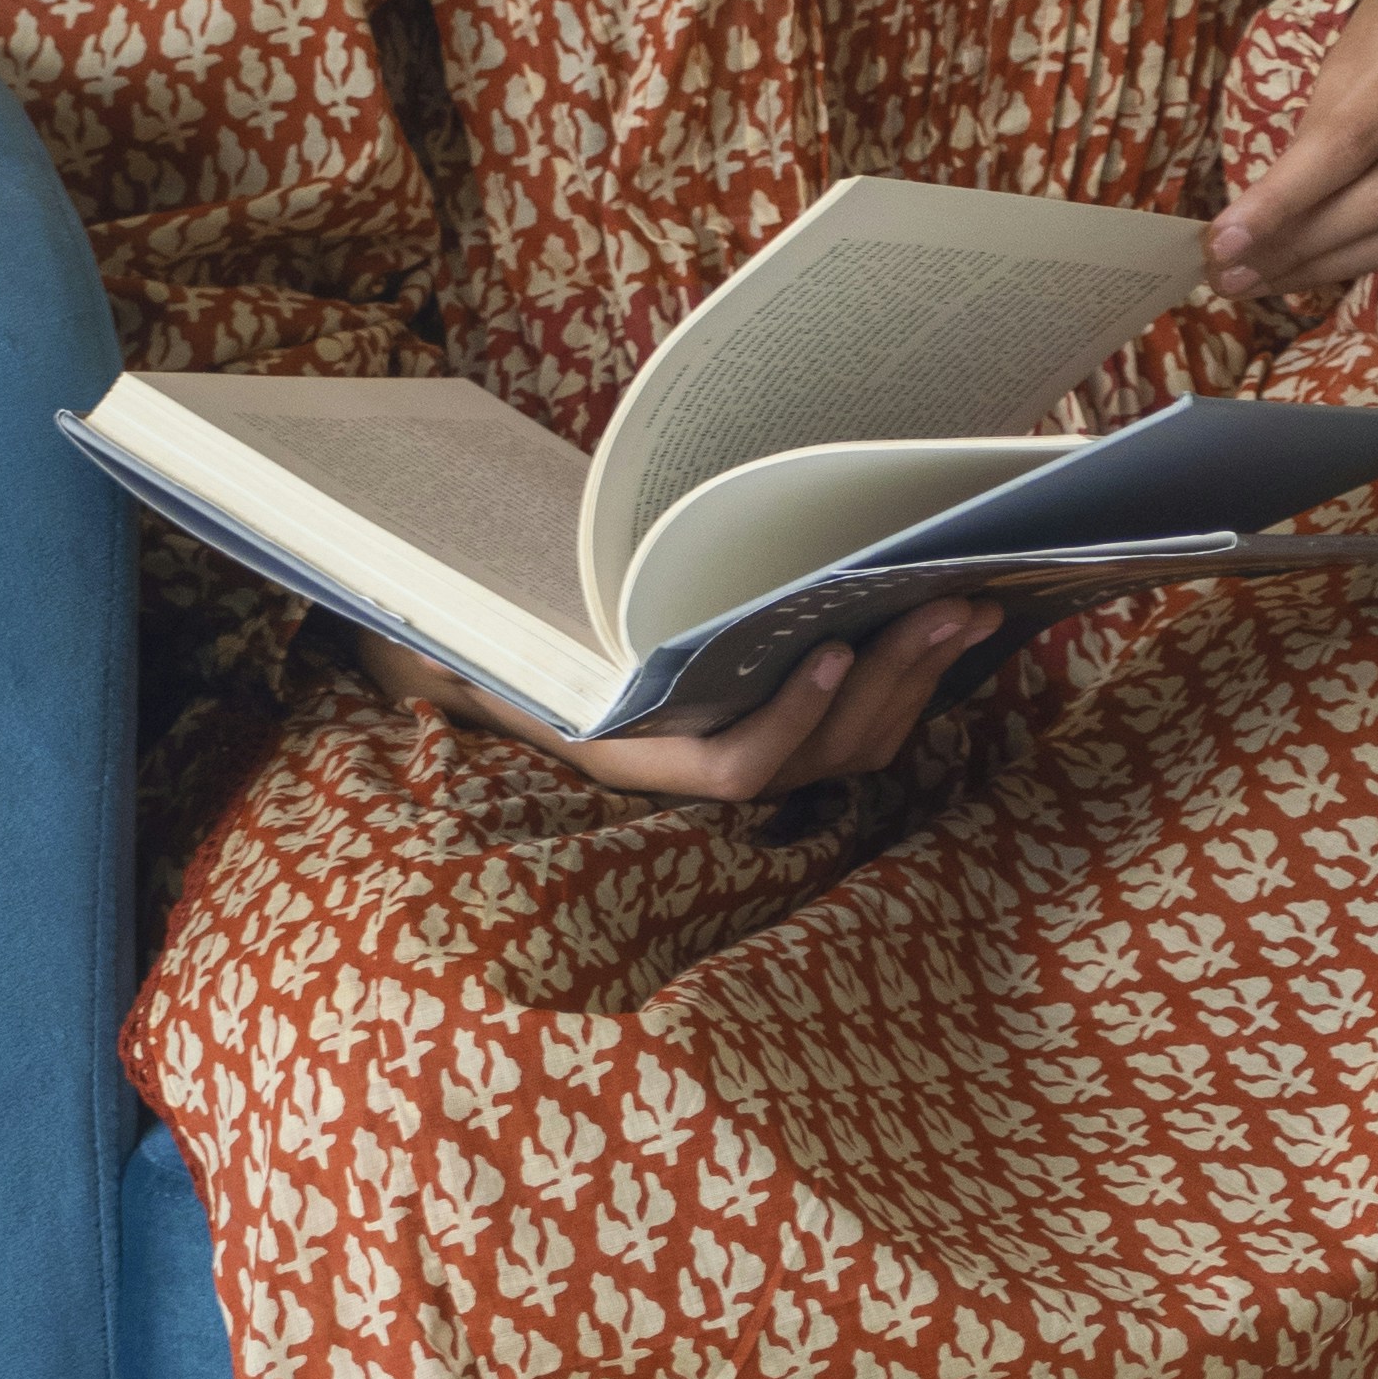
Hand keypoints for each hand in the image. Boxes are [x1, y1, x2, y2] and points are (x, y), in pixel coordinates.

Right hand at [353, 594, 1007, 804]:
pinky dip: (914, 681)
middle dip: (890, 678)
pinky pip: (871, 726)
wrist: (517, 680)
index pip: (737, 766)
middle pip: (825, 751)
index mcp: (645, 762)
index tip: (829, 649)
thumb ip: (458, 670)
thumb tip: (412, 663)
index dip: (791, 721)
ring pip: (862, 742)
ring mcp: (761, 754)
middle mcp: (709, 773)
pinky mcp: (797, 734)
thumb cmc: (500, 667)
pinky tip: (950, 625)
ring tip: (965, 606)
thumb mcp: (475, 667)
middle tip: (942, 605)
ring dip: (919, 677)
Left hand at [1204, 0, 1377, 319]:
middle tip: (1231, 274)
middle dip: (1298, 243)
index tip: (1223, 240)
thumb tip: (1256, 217)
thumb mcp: (1362, 39)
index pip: (1353, 136)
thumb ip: (1319, 123)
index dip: (1284, 198)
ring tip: (1264, 279)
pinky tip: (1328, 265)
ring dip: (1330, 263)